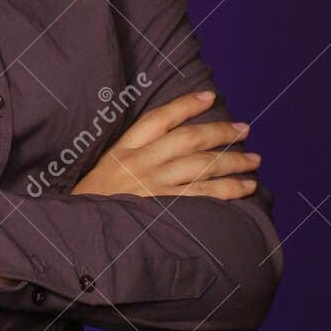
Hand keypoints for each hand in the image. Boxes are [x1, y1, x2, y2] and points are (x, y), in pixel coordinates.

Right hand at [71, 89, 261, 199]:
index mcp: (124, 149)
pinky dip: (227, 190)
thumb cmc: (92, 202)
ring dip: (232, 161)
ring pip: (201, 166)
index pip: (159, 118)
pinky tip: (246, 188)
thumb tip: (168, 144)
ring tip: (254, 159)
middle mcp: (140, 162)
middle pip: (188, 140)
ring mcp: (152, 186)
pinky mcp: (162, 210)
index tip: (209, 97)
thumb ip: (132, 155)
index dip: (186, 105)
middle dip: (220, 132)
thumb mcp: (105, 169)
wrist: (76, 233)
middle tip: (245, 129)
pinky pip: (202, 196)